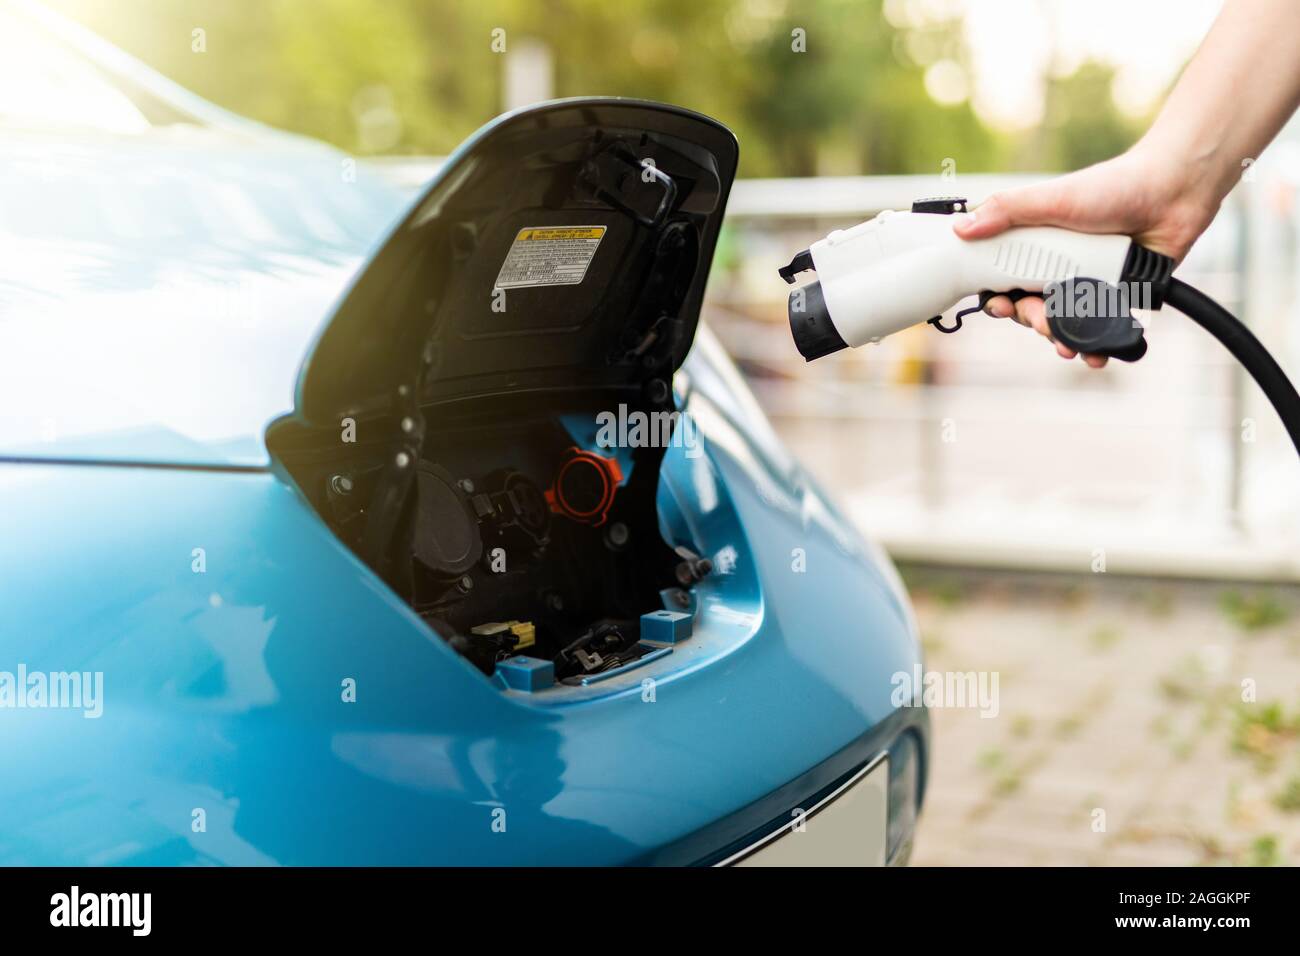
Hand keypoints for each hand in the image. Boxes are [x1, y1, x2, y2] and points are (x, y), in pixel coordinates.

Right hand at [953, 148, 1219, 367]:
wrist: (1173, 192)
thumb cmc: (1112, 187)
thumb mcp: (1052, 198)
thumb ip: (1007, 211)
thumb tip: (962, 228)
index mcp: (1038, 247)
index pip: (1007, 281)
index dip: (999, 299)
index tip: (999, 306)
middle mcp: (1061, 268)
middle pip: (1034, 309)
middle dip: (1033, 322)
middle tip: (1041, 320)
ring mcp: (1090, 285)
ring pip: (1066, 325)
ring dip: (1061, 341)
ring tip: (1067, 345)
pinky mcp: (1119, 297)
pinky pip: (1103, 330)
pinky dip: (1097, 347)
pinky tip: (1095, 356)